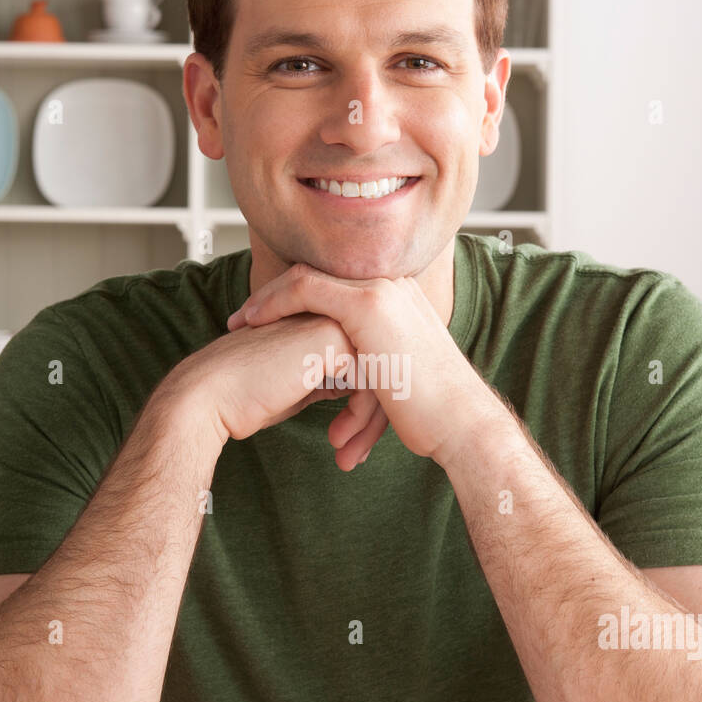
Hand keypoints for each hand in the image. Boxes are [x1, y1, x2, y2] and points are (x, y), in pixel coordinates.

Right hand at [165, 311, 388, 469]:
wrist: (211, 396)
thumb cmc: (248, 396)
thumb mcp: (301, 385)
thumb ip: (329, 377)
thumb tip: (358, 388)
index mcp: (323, 321)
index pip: (369, 363)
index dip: (368, 406)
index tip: (357, 441)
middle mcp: (332, 313)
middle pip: (381, 367)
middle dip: (374, 417)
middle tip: (358, 452)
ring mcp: (334, 319)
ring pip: (381, 374)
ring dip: (369, 423)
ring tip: (350, 455)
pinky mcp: (333, 337)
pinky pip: (371, 381)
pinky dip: (362, 418)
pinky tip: (342, 442)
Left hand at [226, 263, 494, 463]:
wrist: (462, 425)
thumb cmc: (431, 415)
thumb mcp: (396, 377)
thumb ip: (370, 364)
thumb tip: (341, 379)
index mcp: (397, 300)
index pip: (334, 285)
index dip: (294, 300)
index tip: (264, 322)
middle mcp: (391, 287)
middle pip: (315, 276)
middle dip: (272, 299)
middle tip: (239, 321)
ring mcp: (381, 292)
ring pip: (305, 280)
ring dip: (267, 304)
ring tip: (240, 329)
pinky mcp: (369, 306)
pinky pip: (305, 290)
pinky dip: (274, 305)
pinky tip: (253, 327)